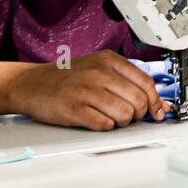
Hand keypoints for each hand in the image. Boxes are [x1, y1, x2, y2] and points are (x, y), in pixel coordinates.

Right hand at [12, 50, 171, 130]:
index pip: (146, 82)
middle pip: (138, 101)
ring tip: (111, 118)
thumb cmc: (67, 78)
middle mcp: (98, 73)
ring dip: (122, 123)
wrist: (31, 84)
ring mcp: (86, 91)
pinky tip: (96, 120)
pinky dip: (105, 127)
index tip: (156, 111)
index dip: (154, 101)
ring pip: (124, 116)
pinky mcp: (75, 110)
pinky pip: (105, 126)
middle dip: (138, 115)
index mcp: (108, 60)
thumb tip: (154, 102)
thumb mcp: (97, 67)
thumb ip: (125, 80)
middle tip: (128, 117)